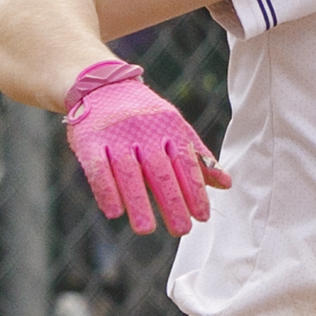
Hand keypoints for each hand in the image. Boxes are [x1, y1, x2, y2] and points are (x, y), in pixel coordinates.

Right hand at [63, 63, 232, 234]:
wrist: (102, 85)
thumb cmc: (145, 115)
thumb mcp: (175, 128)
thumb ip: (197, 157)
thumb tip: (226, 184)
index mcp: (170, 127)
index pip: (186, 163)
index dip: (195, 191)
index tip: (203, 216)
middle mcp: (144, 130)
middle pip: (160, 171)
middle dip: (172, 202)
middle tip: (182, 230)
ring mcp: (116, 135)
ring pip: (129, 173)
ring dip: (138, 203)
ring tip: (146, 229)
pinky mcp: (89, 140)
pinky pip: (98, 168)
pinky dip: (106, 190)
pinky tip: (115, 212)